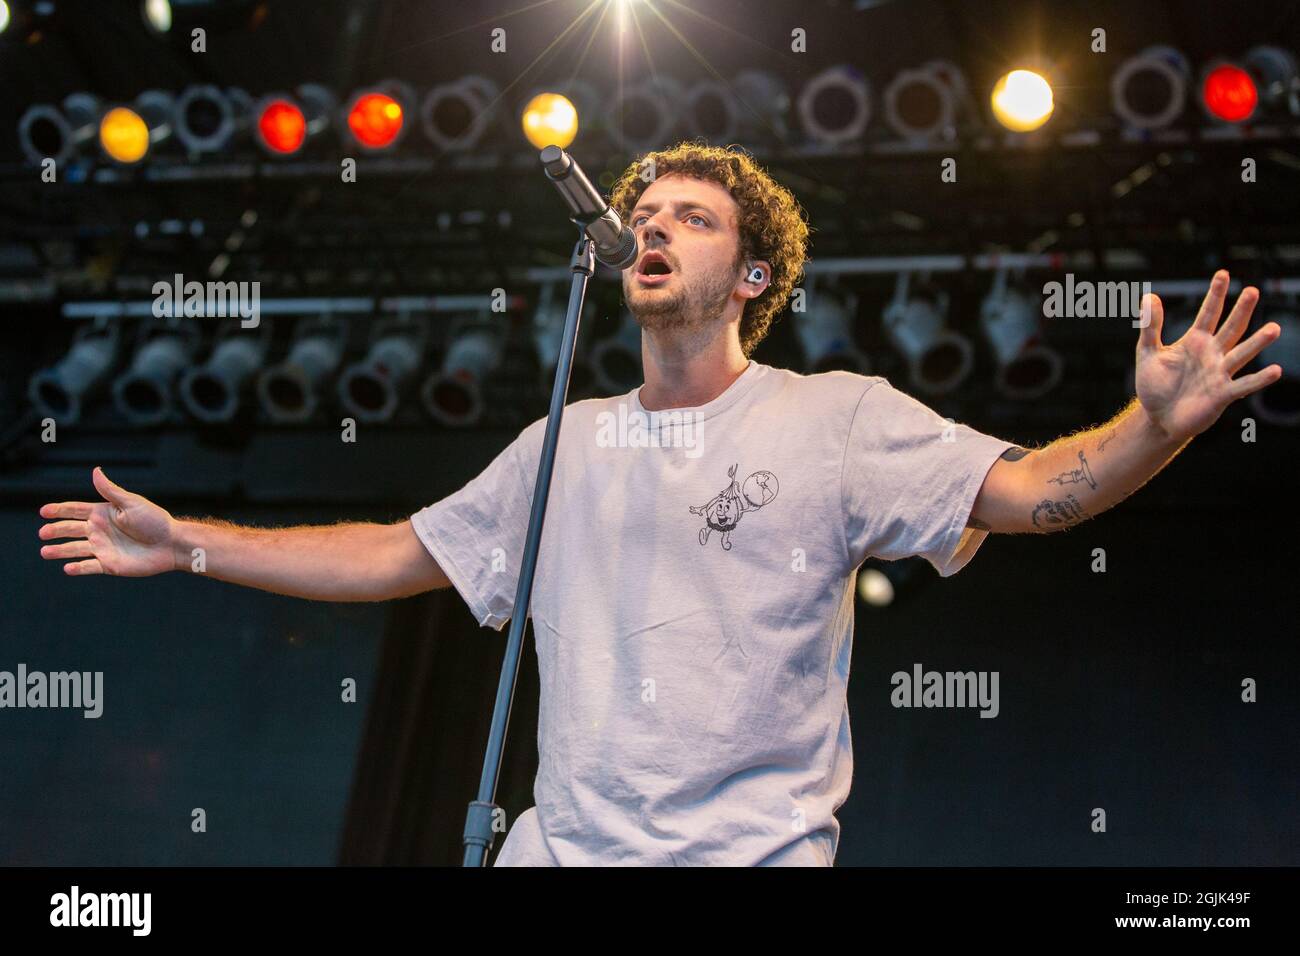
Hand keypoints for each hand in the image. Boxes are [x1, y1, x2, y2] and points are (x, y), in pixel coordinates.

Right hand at [38, 467, 178, 576]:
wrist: (171, 544)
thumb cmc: (154, 521)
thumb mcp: (131, 503)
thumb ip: (110, 491)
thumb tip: (95, 470)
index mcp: (103, 513)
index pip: (75, 510)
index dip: (59, 510)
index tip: (43, 511)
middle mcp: (99, 530)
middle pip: (70, 530)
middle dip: (55, 530)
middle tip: (43, 533)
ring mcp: (102, 548)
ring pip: (75, 549)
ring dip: (60, 551)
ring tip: (45, 552)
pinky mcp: (109, 565)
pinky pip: (89, 567)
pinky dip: (78, 568)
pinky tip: (68, 568)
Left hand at [1135, 270, 1283, 440]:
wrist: (1157, 418)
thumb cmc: (1154, 386)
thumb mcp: (1147, 353)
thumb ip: (1150, 327)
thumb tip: (1151, 296)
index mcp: (1195, 341)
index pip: (1208, 313)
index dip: (1215, 295)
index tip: (1223, 274)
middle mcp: (1212, 354)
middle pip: (1231, 328)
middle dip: (1241, 311)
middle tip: (1253, 291)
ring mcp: (1219, 373)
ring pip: (1242, 354)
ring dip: (1257, 342)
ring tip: (1274, 329)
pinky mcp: (1222, 395)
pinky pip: (1243, 385)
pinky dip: (1259, 380)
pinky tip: (1275, 371)